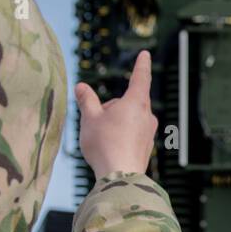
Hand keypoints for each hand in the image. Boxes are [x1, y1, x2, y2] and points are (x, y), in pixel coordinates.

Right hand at [75, 50, 157, 177]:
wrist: (120, 177)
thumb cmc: (105, 144)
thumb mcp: (89, 118)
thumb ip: (86, 100)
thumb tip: (81, 87)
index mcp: (136, 102)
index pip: (140, 77)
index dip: (141, 64)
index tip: (145, 54)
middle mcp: (147, 115)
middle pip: (126, 102)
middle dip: (110, 108)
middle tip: (97, 123)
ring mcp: (149, 132)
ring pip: (128, 119)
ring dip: (114, 122)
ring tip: (103, 139)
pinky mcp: (147, 146)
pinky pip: (131, 134)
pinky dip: (120, 136)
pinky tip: (111, 149)